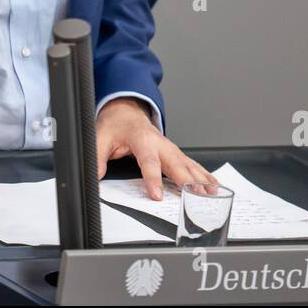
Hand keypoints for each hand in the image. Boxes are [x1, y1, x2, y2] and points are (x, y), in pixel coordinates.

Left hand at [95, 98, 218, 200]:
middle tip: (197, 196)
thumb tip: (94, 177)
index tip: (157, 195)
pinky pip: (191, 164)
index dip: (153, 179)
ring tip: (211, 193)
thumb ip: (98, 158)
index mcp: (142, 139)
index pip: (148, 161)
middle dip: (188, 180)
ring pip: (188, 164)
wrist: (125, 111)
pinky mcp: (174, 152)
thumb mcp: (100, 138)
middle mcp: (160, 142)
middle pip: (176, 163)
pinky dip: (204, 174)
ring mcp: (169, 147)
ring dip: (200, 179)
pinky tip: (213, 184)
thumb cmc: (116, 125)